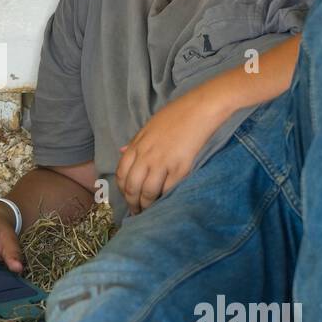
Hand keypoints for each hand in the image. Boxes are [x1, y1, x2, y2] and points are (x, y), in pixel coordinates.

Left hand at [116, 84, 230, 215]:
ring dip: (146, 205)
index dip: (122, 189)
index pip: (121, 173)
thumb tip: (120, 150)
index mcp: (137, 146)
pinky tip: (165, 203)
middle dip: (132, 203)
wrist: (200, 109)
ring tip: (148, 212)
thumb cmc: (176, 115)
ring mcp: (162, 163)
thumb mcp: (149, 126)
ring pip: (147, 192)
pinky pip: (167, 190)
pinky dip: (165, 199)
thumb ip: (135, 142)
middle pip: (132, 187)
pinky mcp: (180, 168)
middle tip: (136, 211)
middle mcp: (146, 156)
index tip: (127, 197)